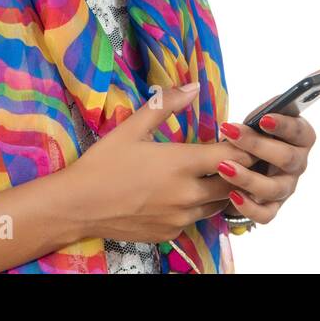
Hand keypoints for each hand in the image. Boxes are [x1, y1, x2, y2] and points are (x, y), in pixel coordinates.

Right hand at [67, 84, 257, 243]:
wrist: (77, 206)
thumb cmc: (102, 164)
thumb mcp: (131, 128)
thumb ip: (165, 105)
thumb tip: (193, 86)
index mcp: (182, 164)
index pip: (233, 157)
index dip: (242, 148)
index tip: (241, 140)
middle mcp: (188, 195)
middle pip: (233, 184)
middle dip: (237, 171)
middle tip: (230, 157)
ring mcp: (181, 218)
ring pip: (217, 205)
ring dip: (219, 190)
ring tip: (209, 175)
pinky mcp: (171, 233)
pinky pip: (195, 220)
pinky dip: (196, 208)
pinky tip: (181, 195)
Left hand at [215, 66, 319, 225]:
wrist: (240, 165)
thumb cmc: (254, 134)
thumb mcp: (263, 116)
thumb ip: (281, 100)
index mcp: (301, 137)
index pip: (299, 131)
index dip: (283, 125)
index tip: (263, 118)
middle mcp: (298, 163)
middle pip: (286, 158)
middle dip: (257, 146)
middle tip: (229, 133)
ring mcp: (287, 187)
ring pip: (274, 188)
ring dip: (248, 177)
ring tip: (223, 166)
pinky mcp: (272, 208)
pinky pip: (266, 214)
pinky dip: (250, 207)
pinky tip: (232, 195)